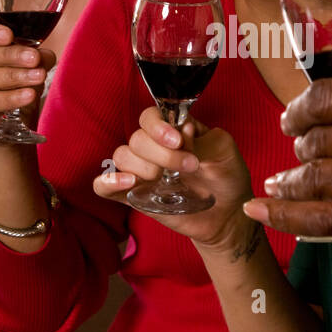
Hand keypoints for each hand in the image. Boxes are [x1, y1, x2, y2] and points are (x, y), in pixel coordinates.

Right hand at [0, 17, 52, 130]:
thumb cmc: (4, 68)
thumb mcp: (17, 55)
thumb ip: (32, 52)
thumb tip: (45, 56)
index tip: (9, 35)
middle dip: (7, 56)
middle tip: (34, 58)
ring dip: (12, 78)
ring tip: (37, 77)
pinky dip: (9, 99)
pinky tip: (27, 96)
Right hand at [93, 107, 255, 252]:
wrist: (228, 215)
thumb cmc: (227, 176)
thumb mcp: (224, 152)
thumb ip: (202, 140)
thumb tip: (183, 129)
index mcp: (173, 131)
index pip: (150, 117)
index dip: (158, 126)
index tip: (178, 141)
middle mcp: (153, 148)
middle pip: (137, 139)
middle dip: (161, 154)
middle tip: (189, 167)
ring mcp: (141, 172)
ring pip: (122, 157)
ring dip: (143, 168)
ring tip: (168, 181)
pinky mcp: (133, 196)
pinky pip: (103, 185)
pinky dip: (107, 182)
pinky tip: (128, 183)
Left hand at [242, 70, 331, 244]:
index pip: (328, 97)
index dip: (302, 107)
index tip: (295, 115)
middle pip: (318, 140)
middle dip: (302, 146)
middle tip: (299, 151)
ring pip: (315, 178)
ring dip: (292, 180)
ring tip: (280, 183)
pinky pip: (326, 219)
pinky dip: (287, 217)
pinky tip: (262, 211)